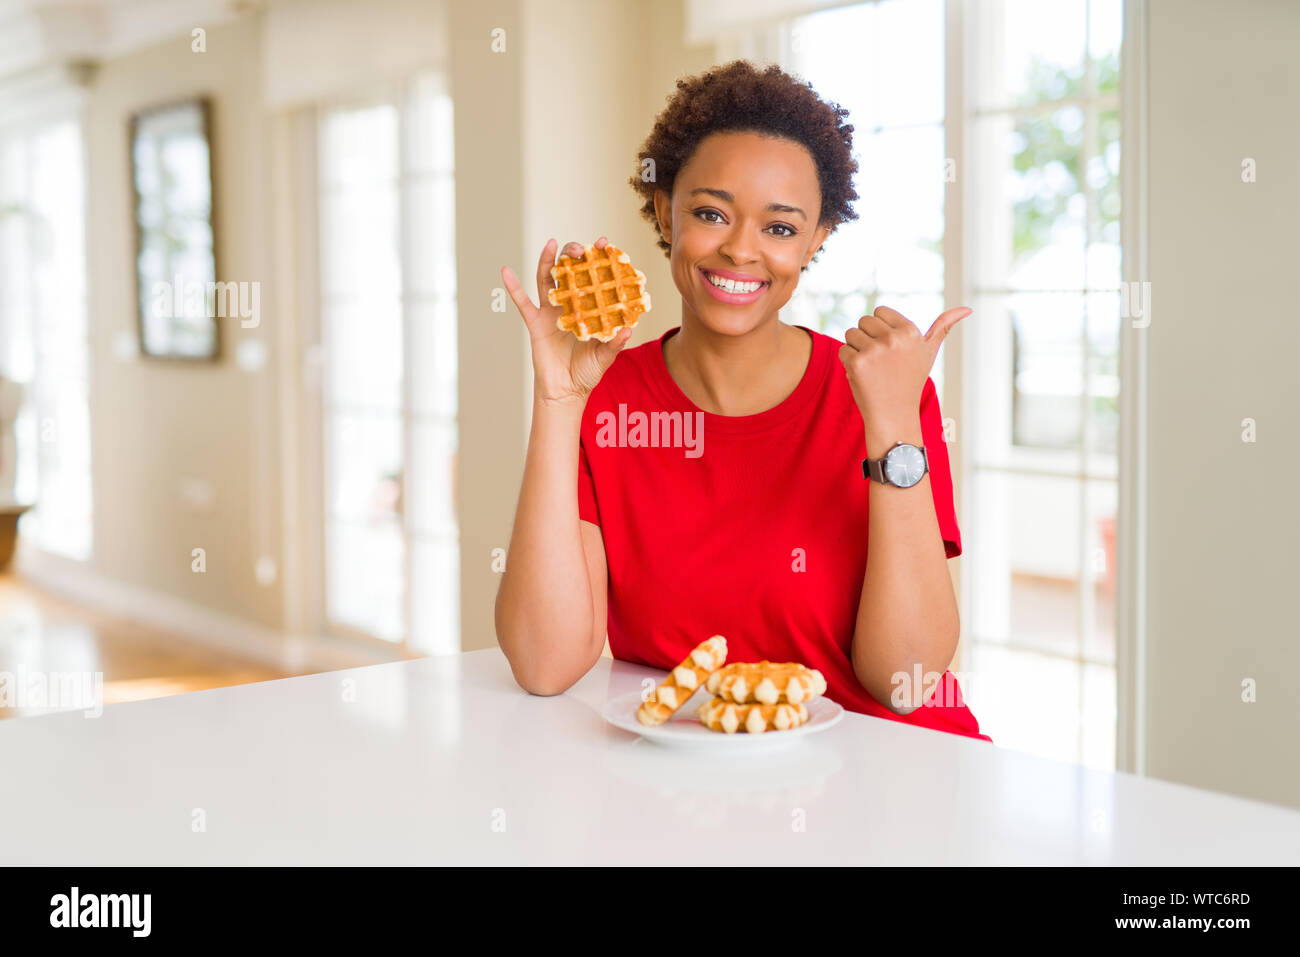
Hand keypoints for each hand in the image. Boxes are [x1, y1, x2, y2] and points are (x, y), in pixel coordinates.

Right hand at [501, 236, 633, 407]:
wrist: (566, 391)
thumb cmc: (587, 372)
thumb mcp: (604, 357)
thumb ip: (614, 343)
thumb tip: (627, 329)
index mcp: (588, 309)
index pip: (594, 279)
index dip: (599, 261)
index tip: (605, 245)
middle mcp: (569, 305)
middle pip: (569, 272)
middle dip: (574, 256)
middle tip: (582, 249)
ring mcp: (551, 312)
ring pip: (547, 279)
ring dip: (548, 260)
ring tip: (552, 243)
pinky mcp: (535, 322)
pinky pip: (522, 302)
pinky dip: (513, 286)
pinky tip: (506, 271)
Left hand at [838, 305, 971, 433]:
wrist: (895, 415)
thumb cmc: (910, 381)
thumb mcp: (929, 352)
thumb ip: (943, 327)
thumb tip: (967, 308)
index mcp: (910, 331)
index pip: (879, 311)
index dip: (880, 329)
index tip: (889, 348)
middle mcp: (894, 338)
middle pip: (863, 321)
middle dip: (867, 338)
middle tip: (880, 361)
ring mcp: (874, 351)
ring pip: (850, 334)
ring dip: (856, 349)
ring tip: (872, 368)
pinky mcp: (857, 363)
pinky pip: (843, 350)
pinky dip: (848, 362)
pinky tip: (863, 376)